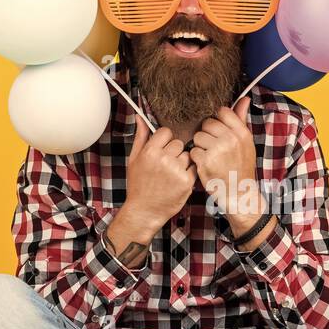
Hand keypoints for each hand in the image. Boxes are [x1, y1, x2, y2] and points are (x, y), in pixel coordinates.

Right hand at [118, 115, 195, 238]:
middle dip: (174, 151)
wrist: (144, 211)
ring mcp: (177, 171)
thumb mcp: (134, 160)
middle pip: (179, 143)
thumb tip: (140, 117)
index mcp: (150, 152)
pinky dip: (188, 173)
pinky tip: (177, 180)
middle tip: (166, 165)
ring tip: (171, 174)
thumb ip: (140, 137)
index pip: (166, 132)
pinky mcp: (187, 182)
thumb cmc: (138, 185)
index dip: (165, 140)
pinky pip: (193, 167)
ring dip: (182, 162)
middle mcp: (164, 159)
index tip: (161, 149)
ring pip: (187, 155)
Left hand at [189, 97, 265, 234]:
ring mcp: (218, 150)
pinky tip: (205, 166)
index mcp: (241, 133)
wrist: (239, 194)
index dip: (217, 122)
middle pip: (207, 123)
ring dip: (200, 147)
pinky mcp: (205, 161)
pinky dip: (196, 159)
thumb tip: (244, 98)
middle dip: (207, 135)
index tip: (219, 133)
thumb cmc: (241, 167)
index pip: (222, 112)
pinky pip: (193, 151)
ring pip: (198, 137)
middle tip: (214, 148)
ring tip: (210, 157)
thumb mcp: (246, 143)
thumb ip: (241, 120)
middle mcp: (230, 139)